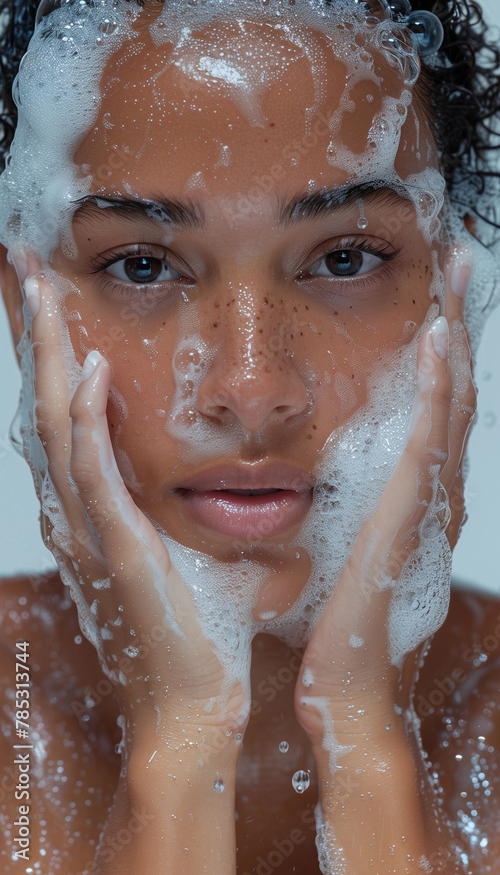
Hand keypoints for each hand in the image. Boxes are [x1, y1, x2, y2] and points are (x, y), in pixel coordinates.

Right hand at [22, 269, 249, 748]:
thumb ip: (192, 502)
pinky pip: (96, 477)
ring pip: (58, 425)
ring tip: (45, 290)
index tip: (47, 291)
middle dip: (37, 331)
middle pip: (46, 402)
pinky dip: (88, 422)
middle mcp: (79, 512)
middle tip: (26, 263)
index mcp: (93, 507)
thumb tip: (228, 467)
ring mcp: (93, 531)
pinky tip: (92, 371)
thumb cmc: (192, 633)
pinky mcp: (121, 551)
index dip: (51, 350)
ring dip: (52, 355)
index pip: (64, 411)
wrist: (191, 706)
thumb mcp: (191, 548)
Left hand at [294, 254, 474, 751]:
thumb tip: (324, 472)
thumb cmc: (339, 621)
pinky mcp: (409, 517)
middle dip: (460, 316)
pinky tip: (437, 340)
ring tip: (458, 270)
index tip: (434, 288)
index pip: (435, 402)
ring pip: (452, 400)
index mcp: (417, 492)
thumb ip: (347, 504)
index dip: (441, 343)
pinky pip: (428, 441)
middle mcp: (435, 489)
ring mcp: (428, 501)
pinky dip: (436, 388)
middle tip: (461, 254)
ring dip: (456, 331)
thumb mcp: (342, 544)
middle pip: (455, 386)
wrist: (346, 684)